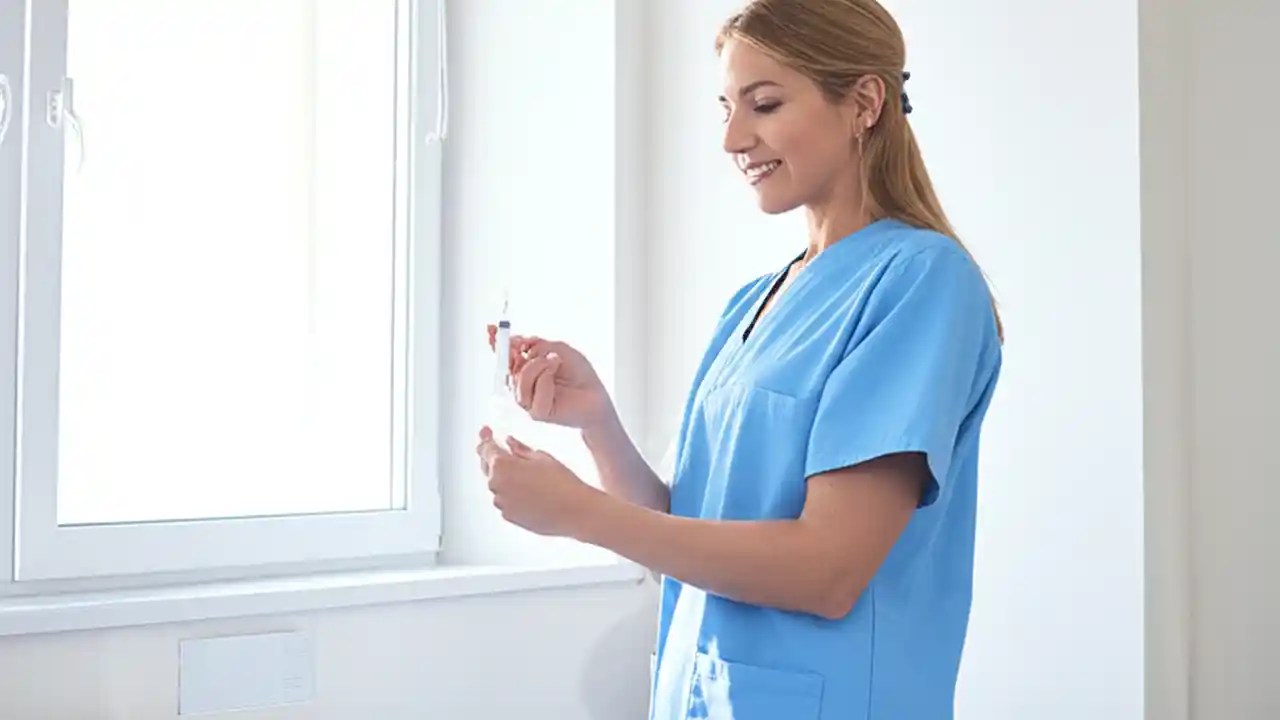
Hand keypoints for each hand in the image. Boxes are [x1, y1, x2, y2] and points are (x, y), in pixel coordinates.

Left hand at [475, 426, 603, 537]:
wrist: (573, 511)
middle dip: (495, 458)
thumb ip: (520, 449)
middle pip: (488, 467)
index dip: (485, 438)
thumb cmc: (561, 484)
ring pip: (498, 484)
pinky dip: (512, 493)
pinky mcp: (508, 516)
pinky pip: (505, 499)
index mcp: (502, 466)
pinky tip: (530, 491)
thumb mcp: (541, 457)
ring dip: (505, 477)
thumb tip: (510, 443)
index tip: (486, 433)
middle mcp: (496, 485)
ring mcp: (501, 502)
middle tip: (507, 452)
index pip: (485, 448)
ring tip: (528, 476)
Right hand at [486, 326, 614, 430]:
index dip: (498, 345)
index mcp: (527, 371)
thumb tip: (519, 343)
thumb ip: (539, 345)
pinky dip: (545, 379)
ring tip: (554, 360)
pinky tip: (556, 372)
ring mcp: (529, 401)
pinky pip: (532, 394)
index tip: (492, 329)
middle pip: (508, 369)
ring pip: (519, 381)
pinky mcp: (538, 413)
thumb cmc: (579, 375)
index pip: (507, 358)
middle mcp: (525, 387)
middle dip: (513, 354)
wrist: (597, 396)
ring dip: (536, 366)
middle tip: (522, 344)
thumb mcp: (559, 350)